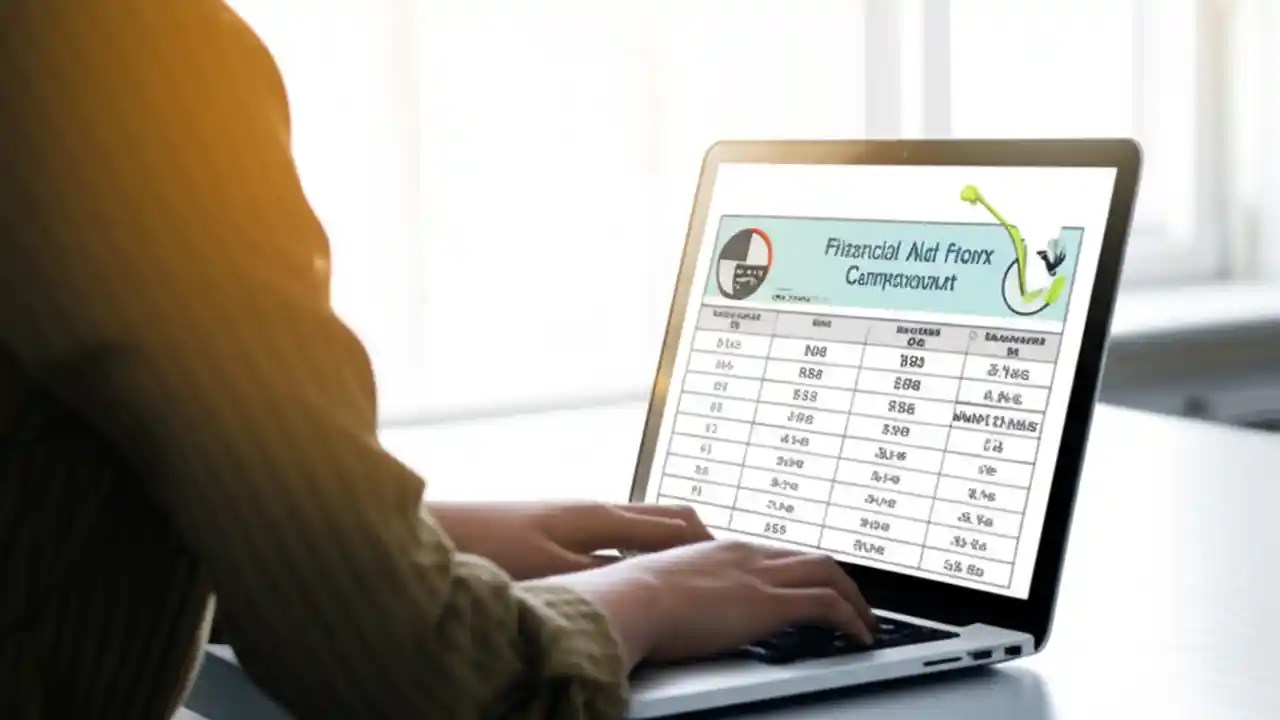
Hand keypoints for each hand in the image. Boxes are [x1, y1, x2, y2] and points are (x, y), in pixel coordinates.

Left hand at [427, 501, 712, 579]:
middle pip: (664, 516)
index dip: (710, 545)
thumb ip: (605, 574)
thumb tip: (652, 578)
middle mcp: (594, 509)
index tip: (738, 562)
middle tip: (726, 560)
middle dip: (699, 536)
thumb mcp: (553, 569)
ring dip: (669, 542)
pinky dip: (640, 548)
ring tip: (688, 567)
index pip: (676, 526)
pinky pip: (616, 533)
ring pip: (640, 524)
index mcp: (601, 517)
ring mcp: (575, 516)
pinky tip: (631, 570)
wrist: (436, 525)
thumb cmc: (489, 545)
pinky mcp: (556, 527)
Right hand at [528, 540, 876, 668]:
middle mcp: (747, 555)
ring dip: (853, 598)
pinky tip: (858, 636)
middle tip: (852, 604)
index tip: (809, 589)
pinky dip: (850, 618)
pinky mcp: (769, 603)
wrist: (629, 601)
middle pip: (811, 557)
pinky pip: (827, 605)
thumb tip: (675, 613)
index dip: (800, 572)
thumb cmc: (632, 600)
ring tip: (865, 623)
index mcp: (721, 550)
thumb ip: (681, 595)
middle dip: (837, 580)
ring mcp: (760, 575)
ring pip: (828, 573)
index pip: (776, 554)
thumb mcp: (662, 589)